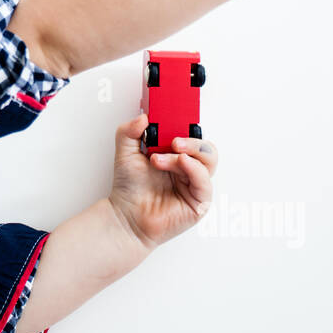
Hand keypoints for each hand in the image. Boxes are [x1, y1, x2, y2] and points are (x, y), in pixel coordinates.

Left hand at [107, 111, 217, 252]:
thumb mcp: (125, 152)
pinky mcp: (199, 201)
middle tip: (172, 140)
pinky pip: (204, 181)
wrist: (126, 216)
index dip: (186, 127)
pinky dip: (193, 168)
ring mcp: (195, 184)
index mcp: (176, 155)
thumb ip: (129, 131)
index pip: (192, 136)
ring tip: (160, 158)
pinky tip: (179, 163)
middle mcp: (188, 169)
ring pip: (208, 160)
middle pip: (206, 147)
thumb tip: (143, 117)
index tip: (173, 121)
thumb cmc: (129, 188)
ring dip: (186, 153)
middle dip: (192, 140)